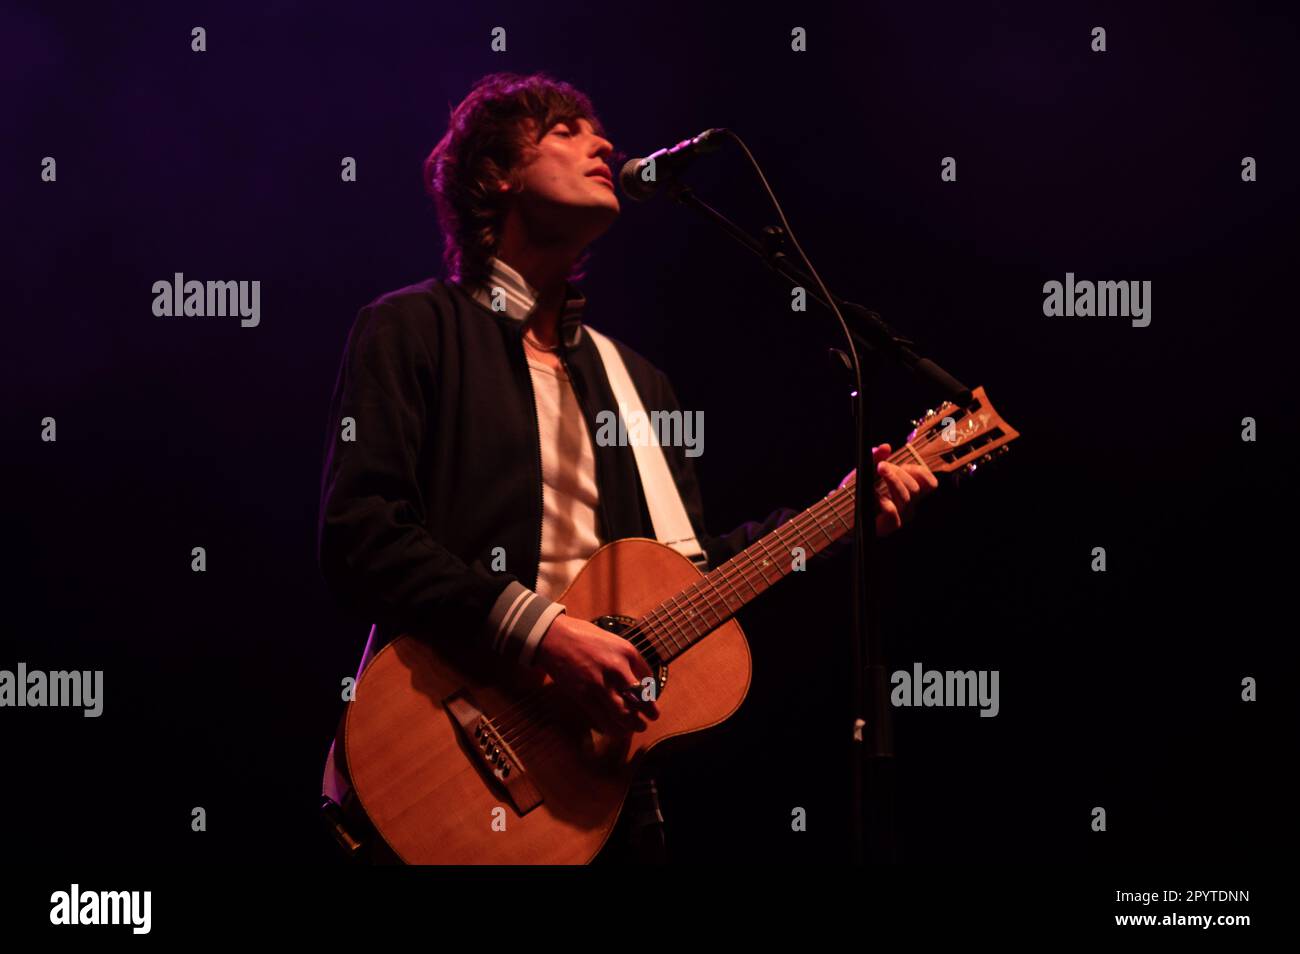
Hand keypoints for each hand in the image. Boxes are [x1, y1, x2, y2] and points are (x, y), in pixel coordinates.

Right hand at [533, 614, 661, 733]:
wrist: (553, 637)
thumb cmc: (582, 636)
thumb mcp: (612, 640)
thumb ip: (625, 658)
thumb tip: (637, 677)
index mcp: (627, 651)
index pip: (648, 677)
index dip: (651, 691)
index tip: (649, 697)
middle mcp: (618, 668)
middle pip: (641, 698)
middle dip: (650, 711)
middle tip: (652, 717)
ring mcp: (600, 683)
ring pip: (625, 714)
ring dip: (634, 724)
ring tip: (638, 727)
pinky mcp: (584, 695)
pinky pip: (603, 718)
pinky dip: (613, 728)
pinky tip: (617, 730)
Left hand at [836, 444, 938, 536]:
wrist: (843, 513)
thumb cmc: (858, 492)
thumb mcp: (866, 471)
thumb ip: (877, 457)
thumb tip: (885, 447)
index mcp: (908, 493)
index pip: (930, 485)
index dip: (922, 472)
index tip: (905, 465)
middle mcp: (907, 506)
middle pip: (914, 488)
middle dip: (898, 472)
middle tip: (881, 466)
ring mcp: (899, 517)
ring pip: (906, 497)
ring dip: (892, 480)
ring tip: (878, 473)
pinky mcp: (887, 526)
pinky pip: (893, 513)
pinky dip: (884, 501)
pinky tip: (874, 495)